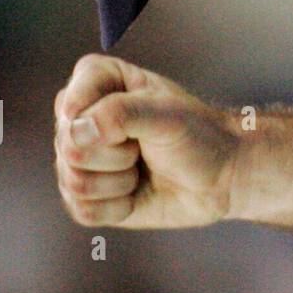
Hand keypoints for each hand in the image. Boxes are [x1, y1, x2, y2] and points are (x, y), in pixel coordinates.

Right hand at [54, 54, 239, 228]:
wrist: (221, 178)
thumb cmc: (199, 135)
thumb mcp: (166, 114)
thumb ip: (120, 112)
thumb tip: (76, 129)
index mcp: (99, 82)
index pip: (70, 101)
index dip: (101, 118)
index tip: (143, 117)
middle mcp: (82, 118)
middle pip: (70, 147)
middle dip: (118, 154)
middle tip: (145, 146)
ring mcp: (81, 159)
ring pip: (75, 181)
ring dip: (120, 182)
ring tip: (143, 166)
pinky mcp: (86, 197)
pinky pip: (82, 210)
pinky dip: (118, 207)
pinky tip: (136, 192)